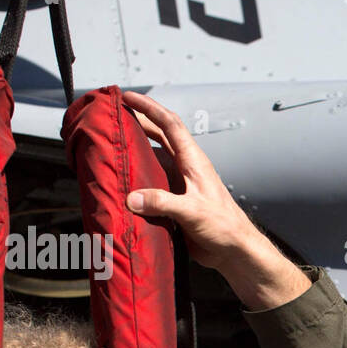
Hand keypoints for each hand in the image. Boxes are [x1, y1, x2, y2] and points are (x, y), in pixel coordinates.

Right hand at [120, 90, 311, 308]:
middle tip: (113, 115)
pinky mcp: (176, 201)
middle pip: (159, 137)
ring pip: (154, 160)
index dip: (149, 108)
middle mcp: (186, 168)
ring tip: (112, 145)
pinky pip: (152, 184)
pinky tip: (122, 181)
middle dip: (138, 123)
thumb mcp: (193, 212)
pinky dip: (137, 179)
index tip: (127, 96)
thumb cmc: (224, 227)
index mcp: (194, 161)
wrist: (234, 250)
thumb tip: (133, 198)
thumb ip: (163, 203)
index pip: (169, 125)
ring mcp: (181, 184)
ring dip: (135, 152)